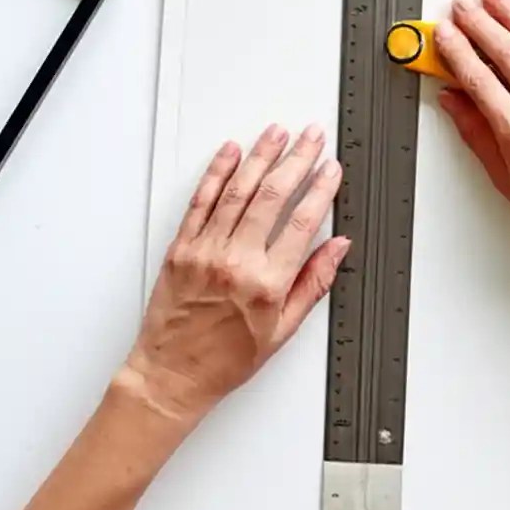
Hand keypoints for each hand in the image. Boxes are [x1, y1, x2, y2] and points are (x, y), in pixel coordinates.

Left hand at [117, 125, 348, 424]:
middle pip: (272, 196)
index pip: (302, 222)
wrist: (172, 375)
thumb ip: (313, 283)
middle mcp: (236, 262)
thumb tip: (337, 248)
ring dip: (260, 156)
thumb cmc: (225, 360)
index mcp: (267, 284)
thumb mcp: (283, 331)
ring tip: (276, 134)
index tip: (331, 169)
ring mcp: (205, 251)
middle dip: (296, 159)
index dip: (320, 189)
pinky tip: (230, 153)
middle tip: (311, 137)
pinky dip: (216, 173)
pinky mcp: (181, 248)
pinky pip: (201, 202)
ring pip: (238, 191)